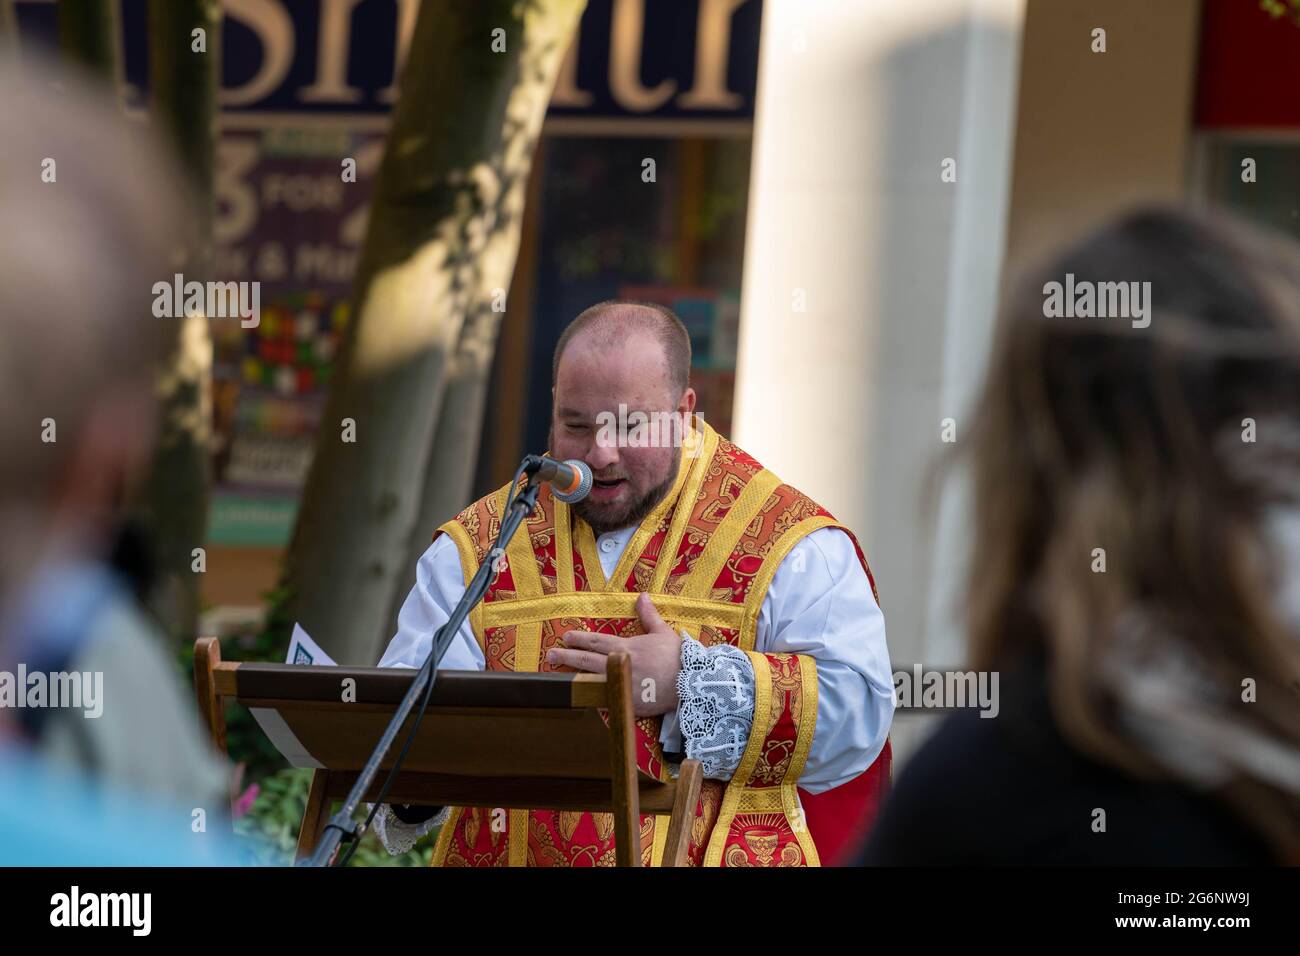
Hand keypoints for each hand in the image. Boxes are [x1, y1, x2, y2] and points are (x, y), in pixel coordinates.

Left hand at [545, 592, 681, 716]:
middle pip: (587, 661)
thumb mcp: (662, 631)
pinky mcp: (628, 704)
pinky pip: (606, 703)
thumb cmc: (678, 655)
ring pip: (591, 682)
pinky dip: (593, 701)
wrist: (692, 682)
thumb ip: (648, 615)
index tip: (566, 637)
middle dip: (567, 657)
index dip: (579, 639)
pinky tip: (582, 700)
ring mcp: (621, 686)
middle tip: (551, 655)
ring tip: (558, 679)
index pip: (596, 642)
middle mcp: (619, 666)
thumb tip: (642, 596)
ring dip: (574, 679)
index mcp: (626, 648)